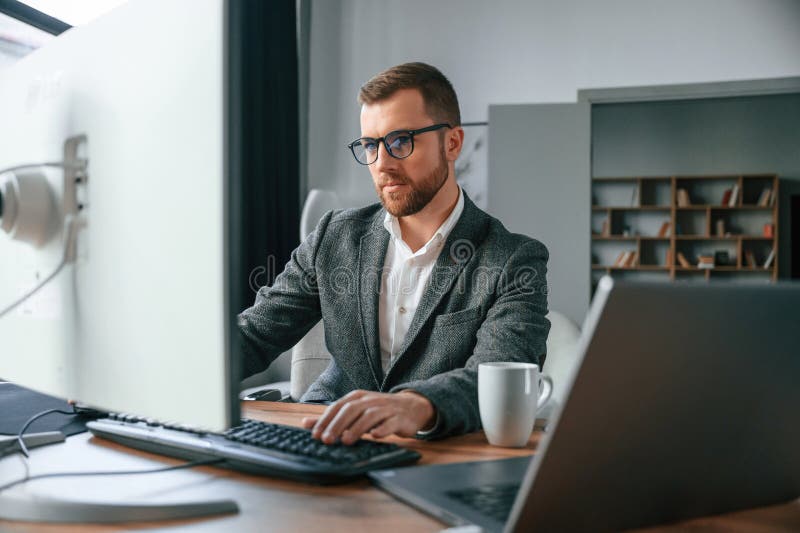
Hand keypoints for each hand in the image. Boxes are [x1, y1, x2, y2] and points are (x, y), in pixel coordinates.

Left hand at [301, 390, 435, 445]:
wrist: (411, 407)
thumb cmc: (379, 410)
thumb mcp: (355, 411)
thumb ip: (332, 418)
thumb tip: (306, 424)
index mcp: (358, 397)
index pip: (338, 406)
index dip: (326, 420)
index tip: (316, 435)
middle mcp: (370, 400)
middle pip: (351, 410)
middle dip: (337, 425)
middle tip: (327, 440)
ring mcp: (386, 408)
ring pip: (369, 416)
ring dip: (357, 428)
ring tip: (346, 441)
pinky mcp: (399, 418)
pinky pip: (390, 423)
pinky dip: (383, 429)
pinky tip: (376, 435)